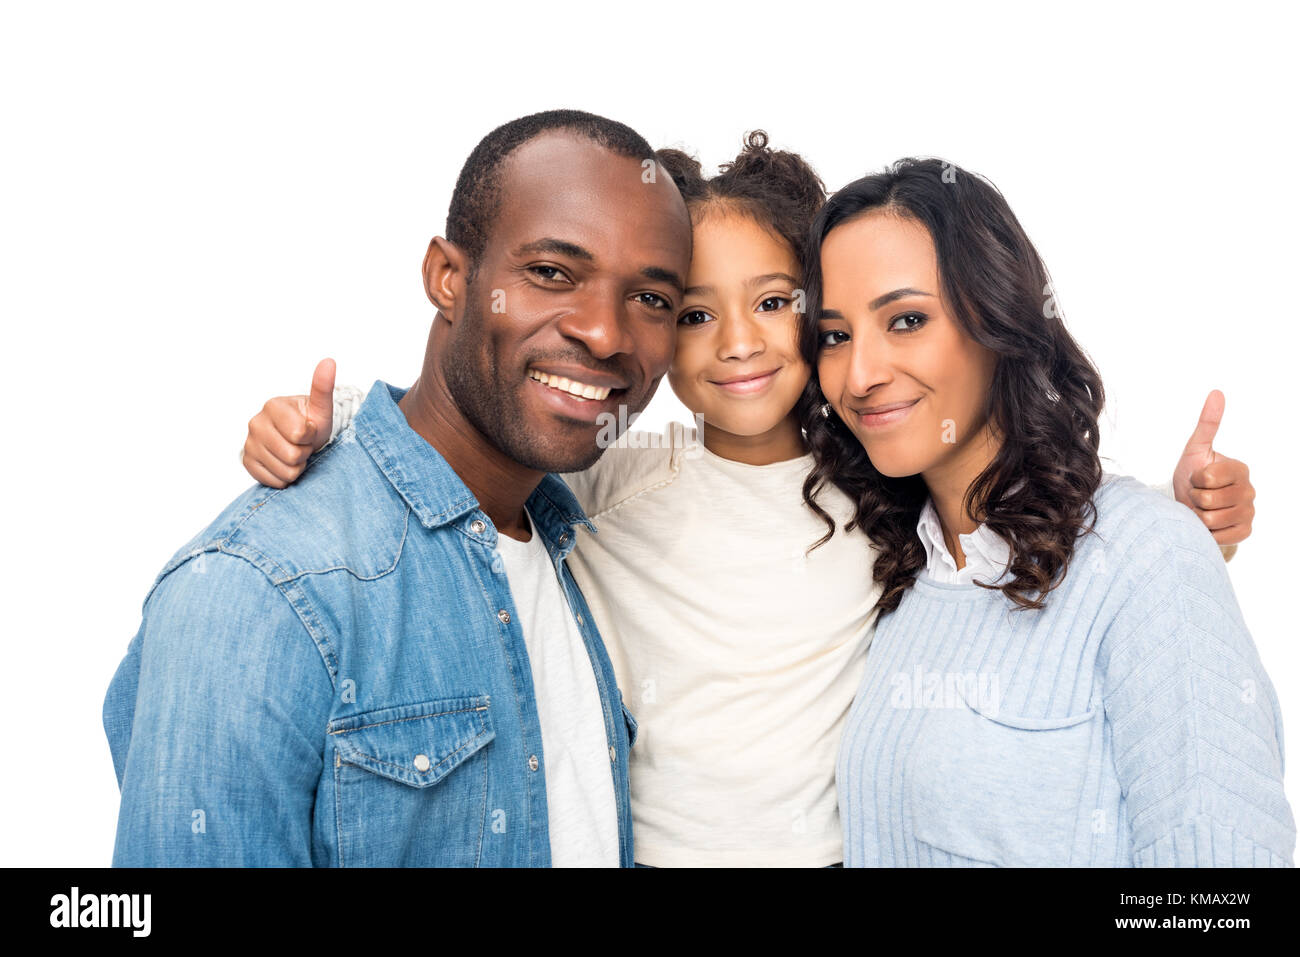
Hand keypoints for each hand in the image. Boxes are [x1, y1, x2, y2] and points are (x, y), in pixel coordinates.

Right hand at [241, 358, 335, 488]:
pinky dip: (285, 477)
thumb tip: (329, 361)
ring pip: (285, 471)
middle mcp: (255, 423)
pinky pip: (274, 481)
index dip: (310, 436)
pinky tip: (284, 463)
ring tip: (294, 452)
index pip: (299, 434)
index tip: (309, 429)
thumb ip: (323, 387)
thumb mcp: (322, 407)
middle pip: (292, 455)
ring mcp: (249, 444)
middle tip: (302, 444)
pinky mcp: (247, 462)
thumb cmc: (311, 422)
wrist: (300, 440)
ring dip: (296, 466)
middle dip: (304, 453)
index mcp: (273, 406)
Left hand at [1171, 389, 1253, 550]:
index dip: (1194, 479)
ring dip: (1198, 516)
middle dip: (1195, 498)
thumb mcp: (1195, 450)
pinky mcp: (1244, 532)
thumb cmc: (1192, 478)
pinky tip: (1208, 524)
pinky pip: (1219, 536)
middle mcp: (1250, 491)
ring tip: (1201, 509)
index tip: (1197, 478)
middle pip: (1209, 500)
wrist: (1190, 509)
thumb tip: (1217, 392)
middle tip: (1197, 496)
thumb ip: (1207, 423)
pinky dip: (1206, 532)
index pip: (1208, 477)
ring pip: (1211, 519)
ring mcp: (1249, 513)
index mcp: (1240, 469)